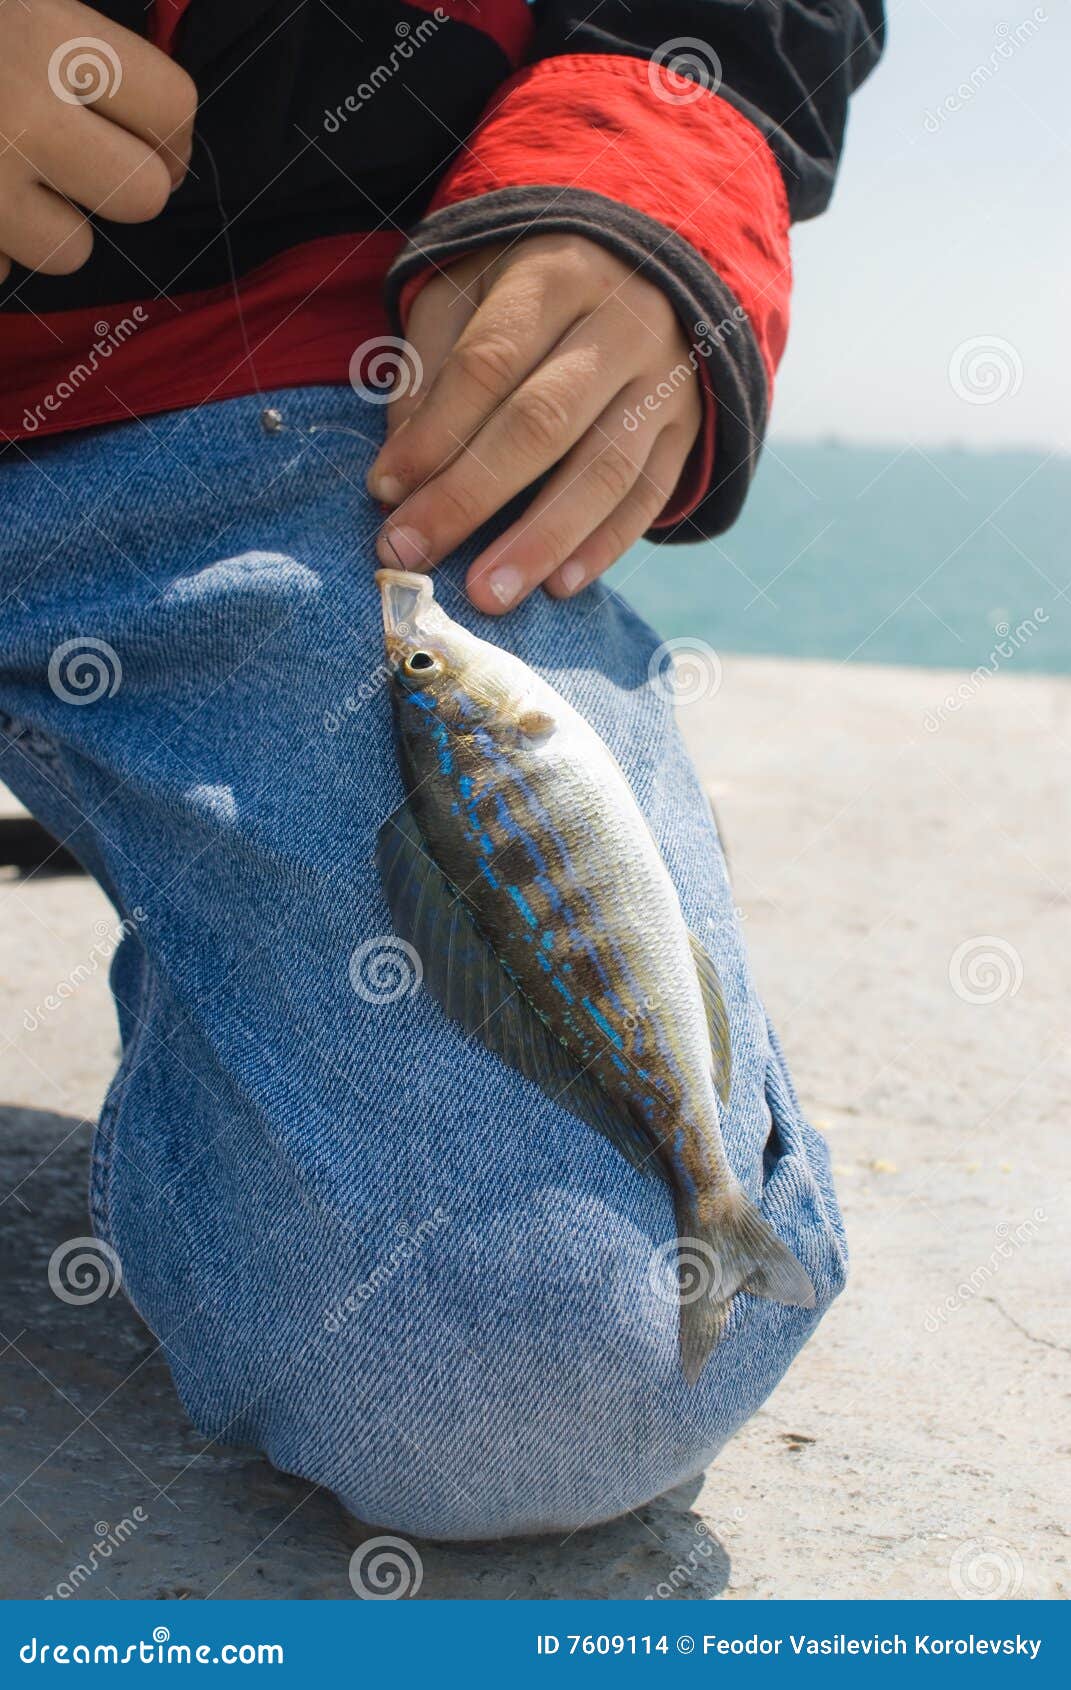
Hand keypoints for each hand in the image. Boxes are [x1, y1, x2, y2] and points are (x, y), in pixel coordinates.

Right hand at [0, 0, 196, 280]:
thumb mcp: (22, 2)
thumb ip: (80, 45)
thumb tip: (151, 109)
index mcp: (49, 35)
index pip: (172, 106)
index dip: (172, 133)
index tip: (156, 140)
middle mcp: (24, 112)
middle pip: (143, 195)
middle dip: (122, 186)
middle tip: (89, 165)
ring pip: (72, 250)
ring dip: (51, 225)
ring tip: (9, 178)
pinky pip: (3, 270)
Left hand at [368, 234, 701, 612]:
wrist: (649, 264)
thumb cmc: (531, 288)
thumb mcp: (469, 288)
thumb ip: (429, 365)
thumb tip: (402, 468)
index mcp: (556, 274)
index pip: (488, 362)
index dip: (434, 432)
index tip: (383, 491)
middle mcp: (623, 321)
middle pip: (542, 421)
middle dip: (470, 497)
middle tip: (413, 554)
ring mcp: (667, 378)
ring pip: (605, 469)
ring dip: (541, 541)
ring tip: (488, 594)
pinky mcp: (689, 427)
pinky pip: (649, 495)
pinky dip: (604, 546)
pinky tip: (558, 586)